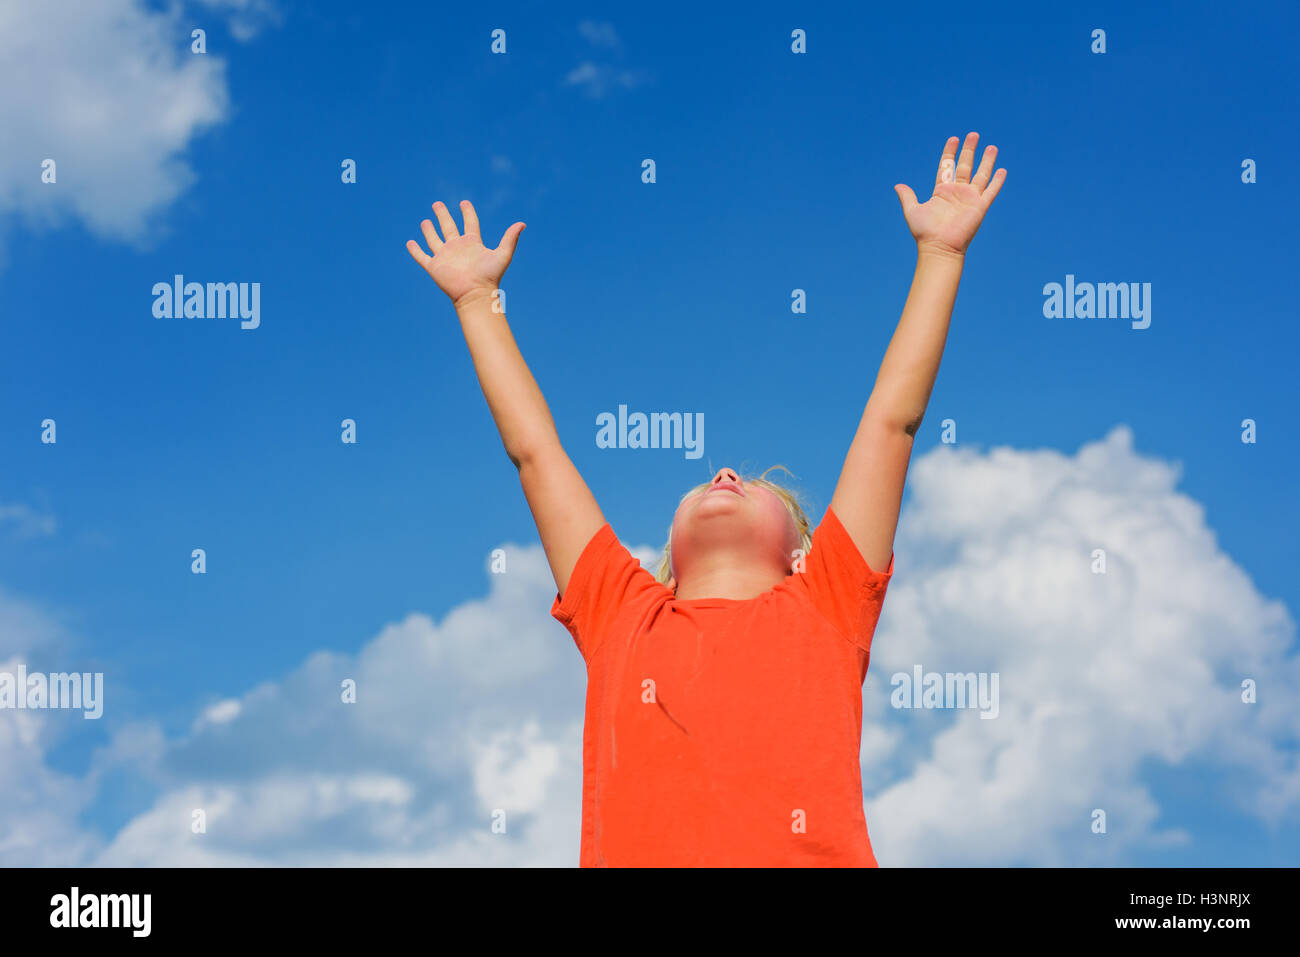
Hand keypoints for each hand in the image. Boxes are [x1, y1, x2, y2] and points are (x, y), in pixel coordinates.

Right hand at [406, 200, 525, 306]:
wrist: (475, 295)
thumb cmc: (490, 277)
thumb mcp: (502, 254)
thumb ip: (510, 238)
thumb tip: (522, 223)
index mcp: (472, 243)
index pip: (469, 223)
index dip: (467, 212)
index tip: (464, 203)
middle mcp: (457, 247)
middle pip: (448, 227)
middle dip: (442, 215)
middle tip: (437, 204)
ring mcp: (445, 257)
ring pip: (434, 240)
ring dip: (429, 230)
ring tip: (425, 221)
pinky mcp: (434, 267)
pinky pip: (422, 256)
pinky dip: (415, 250)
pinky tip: (410, 243)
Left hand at [894, 132, 1005, 257]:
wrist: (939, 247)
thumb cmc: (925, 232)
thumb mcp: (913, 210)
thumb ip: (908, 196)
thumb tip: (897, 186)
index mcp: (942, 191)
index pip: (947, 166)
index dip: (950, 152)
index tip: (953, 138)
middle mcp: (957, 192)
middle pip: (965, 165)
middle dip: (969, 150)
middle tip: (973, 134)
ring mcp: (970, 199)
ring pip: (981, 175)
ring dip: (987, 161)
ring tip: (992, 147)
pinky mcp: (980, 207)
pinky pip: (991, 191)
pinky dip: (997, 181)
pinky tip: (1002, 170)